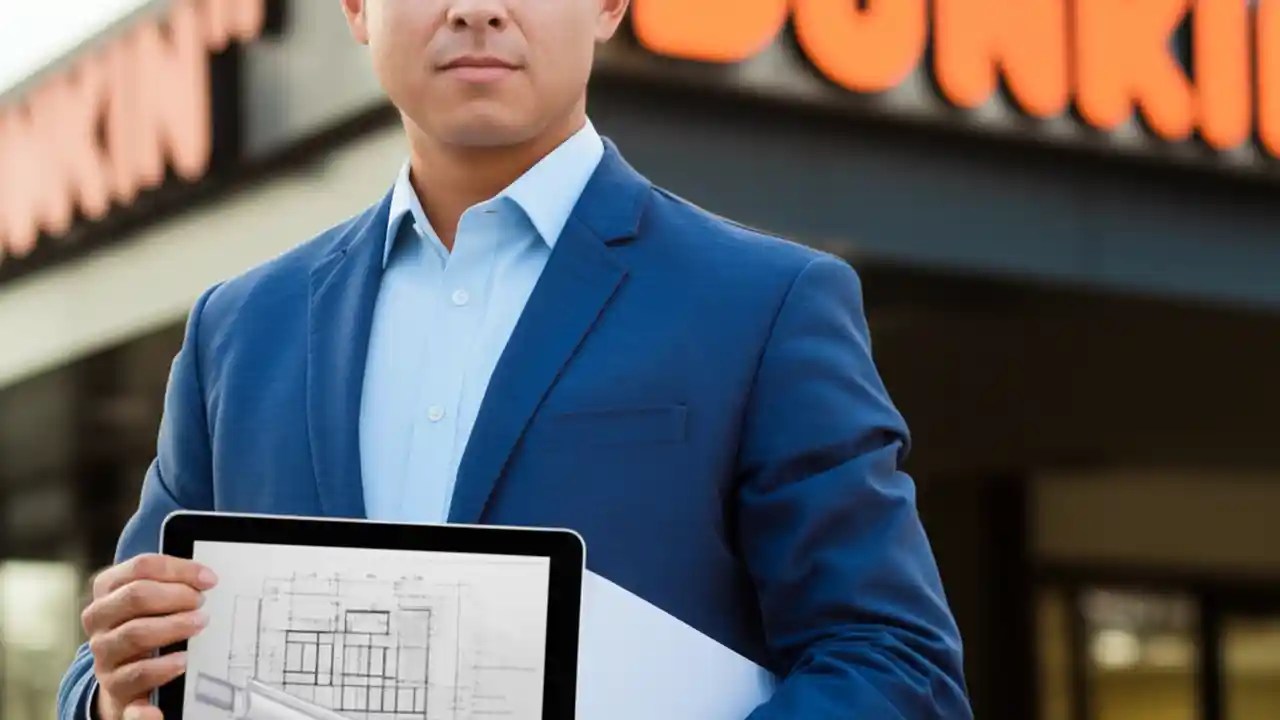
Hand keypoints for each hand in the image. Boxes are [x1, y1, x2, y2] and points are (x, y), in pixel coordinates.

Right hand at [81, 554, 217, 719]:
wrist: (126, 676)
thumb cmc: (146, 625)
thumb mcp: (153, 600)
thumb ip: (172, 584)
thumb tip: (206, 578)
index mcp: (108, 587)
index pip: (141, 567)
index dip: (179, 570)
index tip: (208, 579)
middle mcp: (99, 617)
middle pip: (135, 596)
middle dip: (176, 596)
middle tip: (201, 602)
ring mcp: (104, 651)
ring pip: (135, 634)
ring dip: (174, 627)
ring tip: (199, 624)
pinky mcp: (114, 683)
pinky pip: (137, 675)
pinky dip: (164, 667)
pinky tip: (183, 662)